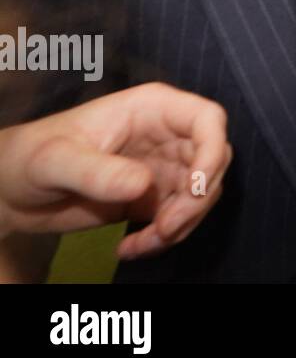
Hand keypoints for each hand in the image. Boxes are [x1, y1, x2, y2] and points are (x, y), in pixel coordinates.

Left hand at [0, 82, 231, 260]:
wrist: (12, 192)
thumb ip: (97, 171)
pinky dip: (164, 239)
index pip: (207, 119)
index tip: (196, 188)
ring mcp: (163, 167)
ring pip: (202, 193)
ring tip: (141, 243)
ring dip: (182, 224)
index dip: (213, 151)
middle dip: (198, 199)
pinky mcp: (154, 198)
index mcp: (152, 109)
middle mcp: (166, 135)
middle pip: (214, 160)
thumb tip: (143, 185)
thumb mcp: (56, 161)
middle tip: (166, 228)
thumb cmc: (29, 158)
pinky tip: (130, 248)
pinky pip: (180, 218)